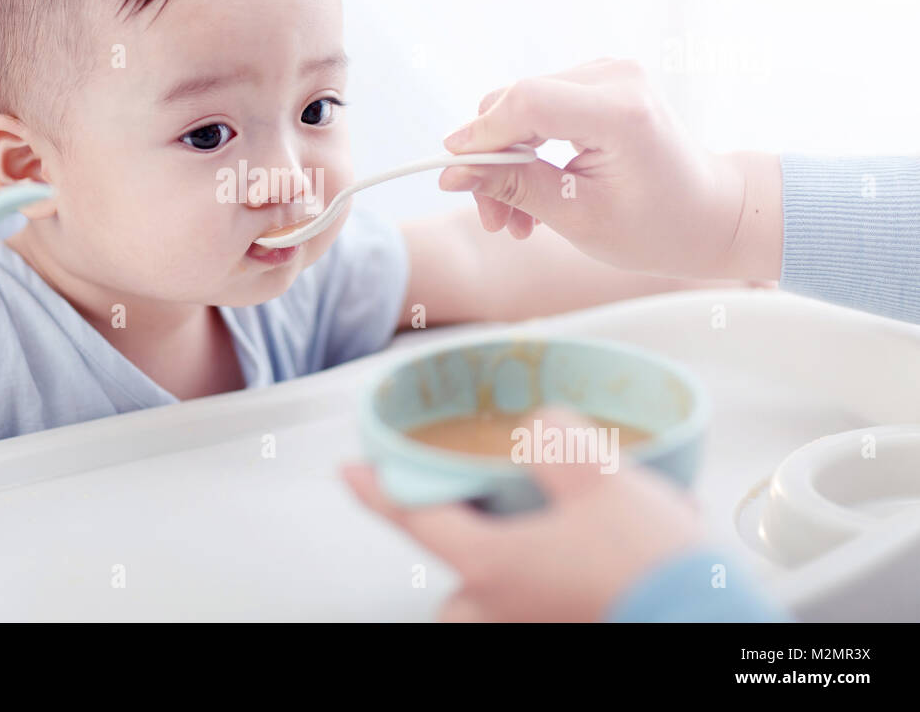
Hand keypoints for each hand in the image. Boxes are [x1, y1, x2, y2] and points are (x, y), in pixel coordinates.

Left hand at [341, 406, 707, 621]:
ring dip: (501, 572)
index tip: (348, 470)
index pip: (413, 518)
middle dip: (456, 545)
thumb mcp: (600, 478)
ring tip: (540, 536)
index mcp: (490, 565)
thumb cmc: (650, 568)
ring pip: (488, 604)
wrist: (708, 622)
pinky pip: (535, 609)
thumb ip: (558, 439)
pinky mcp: (568, 631)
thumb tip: (543, 424)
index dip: (377, 488)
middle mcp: (499, 608)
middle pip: (450, 577)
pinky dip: (544, 585)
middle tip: (477, 510)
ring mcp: (532, 628)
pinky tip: (586, 561)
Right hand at [438, 59, 781, 279]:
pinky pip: (540, 105)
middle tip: (494, 220)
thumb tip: (452, 174)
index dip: (479, 137)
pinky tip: (531, 190)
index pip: (525, 103)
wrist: (713, 215)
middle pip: (516, 100)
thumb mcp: (578, 217)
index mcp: (621, 111)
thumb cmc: (659, 226)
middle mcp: (616, 77)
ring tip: (514, 218)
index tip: (452, 175)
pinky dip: (526, 146)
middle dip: (491, 159)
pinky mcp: (601, 81)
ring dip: (506, 158)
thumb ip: (513, 188)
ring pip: (521, 104)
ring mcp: (610, 73)